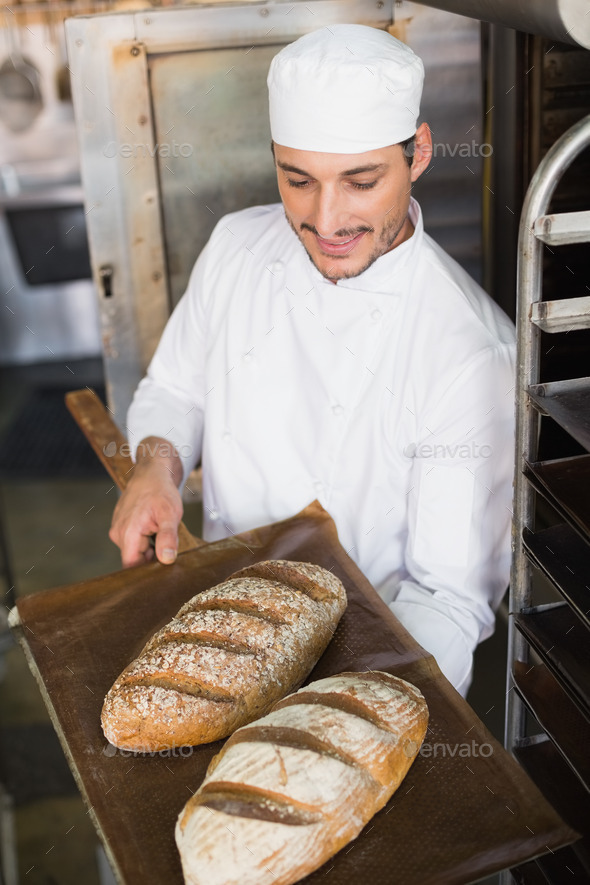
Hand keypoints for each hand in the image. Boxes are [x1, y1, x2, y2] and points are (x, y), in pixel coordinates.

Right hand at [109, 436, 183, 567]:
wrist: (151, 473)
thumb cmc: (160, 491)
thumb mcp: (170, 514)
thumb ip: (168, 538)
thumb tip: (166, 559)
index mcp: (128, 533)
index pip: (131, 566)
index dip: (145, 572)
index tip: (160, 572)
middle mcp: (118, 533)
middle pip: (134, 559)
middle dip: (151, 559)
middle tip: (168, 550)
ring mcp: (118, 529)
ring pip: (135, 551)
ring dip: (149, 549)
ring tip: (161, 535)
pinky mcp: (122, 526)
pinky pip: (133, 542)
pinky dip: (145, 541)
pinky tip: (154, 531)